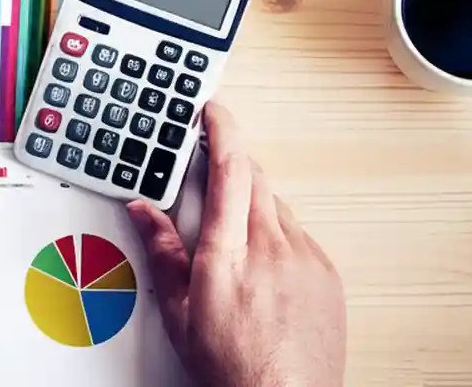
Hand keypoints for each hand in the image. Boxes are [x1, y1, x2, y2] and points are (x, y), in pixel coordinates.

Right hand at [127, 103, 345, 386]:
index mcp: (229, 252)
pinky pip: (300, 235)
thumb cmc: (233, 368)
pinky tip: (263, 269)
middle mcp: (273, 247)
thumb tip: (143, 213)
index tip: (213, 110)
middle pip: (255, 178)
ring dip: (254, 206)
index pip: (229, 168)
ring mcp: (307, 259)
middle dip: (232, 166)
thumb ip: (162, 253)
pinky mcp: (327, 275)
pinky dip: (278, 236)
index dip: (222, 129)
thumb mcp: (180, 313)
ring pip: (278, 207)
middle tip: (208, 176)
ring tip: (233, 244)